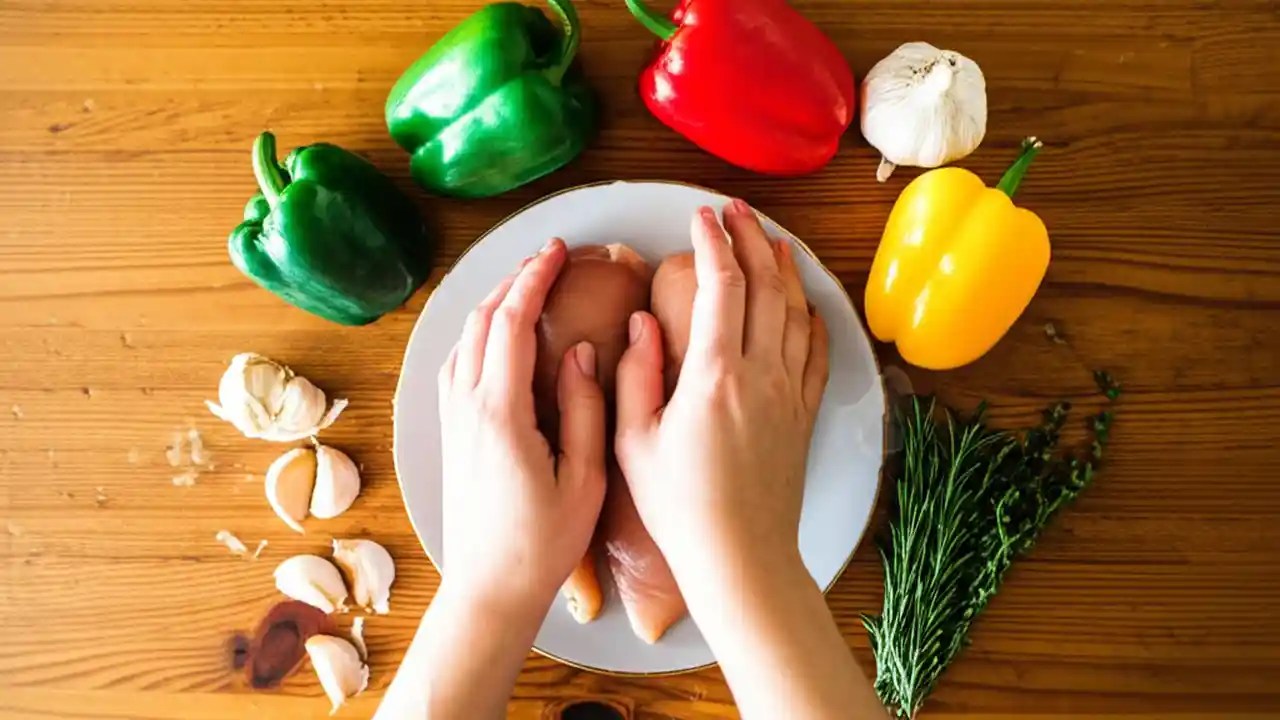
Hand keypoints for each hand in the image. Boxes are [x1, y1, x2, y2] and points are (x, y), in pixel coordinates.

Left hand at [436, 238, 606, 608]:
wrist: (489, 589)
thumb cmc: (542, 543)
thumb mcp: (584, 477)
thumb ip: (583, 408)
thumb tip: (579, 351)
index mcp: (501, 412)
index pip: (512, 322)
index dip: (535, 277)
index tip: (559, 250)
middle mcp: (466, 407)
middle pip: (481, 320)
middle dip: (514, 279)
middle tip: (548, 257)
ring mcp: (453, 419)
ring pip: (463, 339)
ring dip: (493, 303)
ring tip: (526, 286)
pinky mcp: (451, 434)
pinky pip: (457, 364)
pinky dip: (477, 334)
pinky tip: (496, 336)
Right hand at [614, 200, 828, 582]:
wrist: (740, 555)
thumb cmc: (679, 505)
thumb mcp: (632, 440)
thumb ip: (635, 373)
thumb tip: (642, 321)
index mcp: (714, 373)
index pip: (721, 283)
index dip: (711, 242)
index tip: (699, 217)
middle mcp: (760, 373)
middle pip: (765, 284)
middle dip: (751, 237)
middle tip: (735, 210)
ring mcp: (789, 392)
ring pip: (795, 310)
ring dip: (784, 267)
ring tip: (773, 238)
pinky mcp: (803, 415)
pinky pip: (816, 353)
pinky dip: (812, 318)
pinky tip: (806, 304)